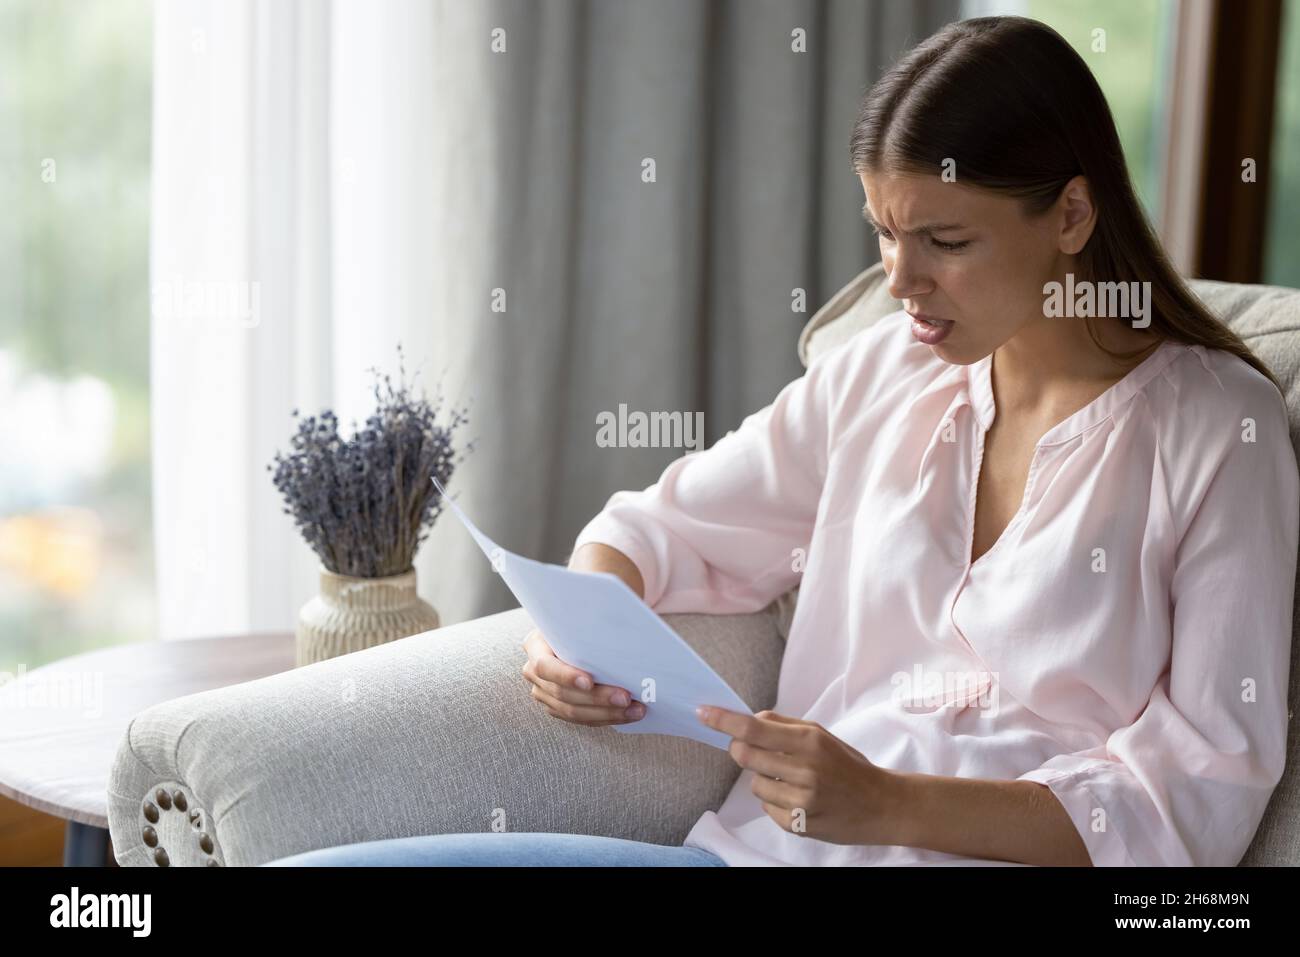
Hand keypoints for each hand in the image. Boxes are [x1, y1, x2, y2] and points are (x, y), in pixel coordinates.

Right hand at [521, 627, 645, 725]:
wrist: (576, 630)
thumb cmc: (580, 618)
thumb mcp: (580, 613)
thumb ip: (590, 617)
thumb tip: (621, 619)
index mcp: (535, 645)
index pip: (545, 666)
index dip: (566, 676)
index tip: (589, 682)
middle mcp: (534, 671)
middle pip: (563, 693)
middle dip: (597, 698)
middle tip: (626, 697)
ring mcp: (545, 692)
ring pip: (573, 711)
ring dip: (607, 713)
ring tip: (636, 709)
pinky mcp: (558, 707)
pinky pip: (582, 718)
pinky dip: (607, 717)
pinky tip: (629, 713)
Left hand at [696, 706, 905, 845]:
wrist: (883, 805)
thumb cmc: (849, 766)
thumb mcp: (823, 736)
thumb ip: (785, 726)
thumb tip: (750, 720)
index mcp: (810, 741)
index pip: (755, 728)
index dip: (724, 720)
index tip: (702, 712)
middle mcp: (805, 769)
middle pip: (746, 756)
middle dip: (740, 750)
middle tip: (748, 748)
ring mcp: (803, 800)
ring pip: (754, 784)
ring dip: (762, 778)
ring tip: (789, 778)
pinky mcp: (800, 825)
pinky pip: (767, 807)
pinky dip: (774, 801)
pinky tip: (797, 798)